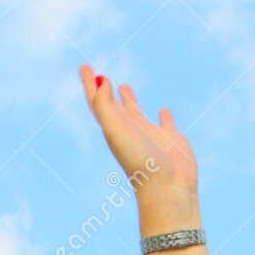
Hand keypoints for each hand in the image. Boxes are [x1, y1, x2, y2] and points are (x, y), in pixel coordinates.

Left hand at [79, 64, 197, 204]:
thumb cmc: (139, 160)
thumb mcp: (116, 130)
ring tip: (123, 86)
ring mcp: (149, 136)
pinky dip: (164, 117)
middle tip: (98, 74)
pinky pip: (165, 124)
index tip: (84, 66)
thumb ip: (105, 106)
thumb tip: (101, 81)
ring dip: (128, 100)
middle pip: (112, 106)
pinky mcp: (170, 140)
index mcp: (113, 130)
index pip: (98, 103)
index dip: (89, 85)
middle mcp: (129, 132)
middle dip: (103, 90)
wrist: (166, 187)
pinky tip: (163, 110)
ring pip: (136, 114)